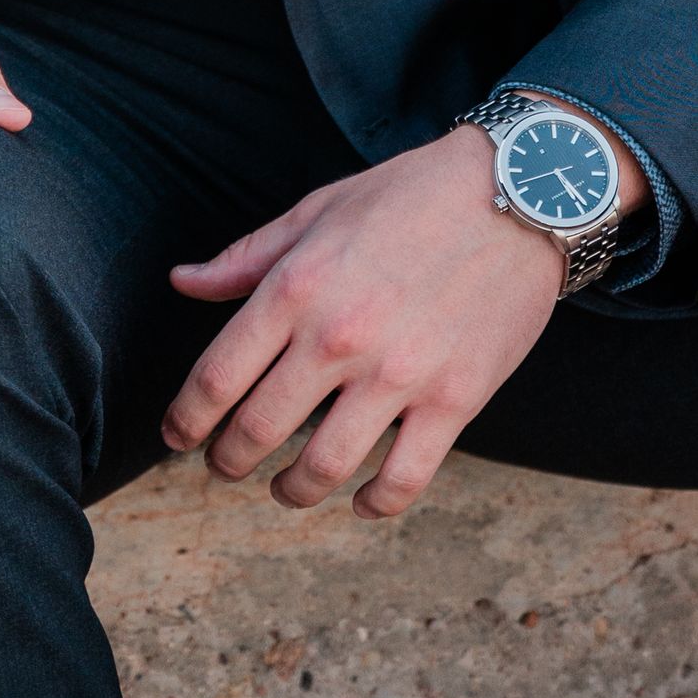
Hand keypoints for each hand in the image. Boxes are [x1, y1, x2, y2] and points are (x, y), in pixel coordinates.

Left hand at [162, 127, 570, 521]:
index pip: (216, 378)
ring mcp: (399, 375)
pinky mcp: (454, 400)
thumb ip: (247, 256)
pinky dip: (372, 504)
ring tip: (284, 487)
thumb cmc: (413, 195)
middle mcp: (340, 337)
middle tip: (224, 465)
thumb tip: (183, 282)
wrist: (521, 193)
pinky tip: (359, 499)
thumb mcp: (320, 209)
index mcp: (297, 287)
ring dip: (291, 491)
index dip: (184, 420)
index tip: (176, 436)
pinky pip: (402, 480)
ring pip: (322, 468)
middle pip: (258, 432)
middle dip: (228, 461)